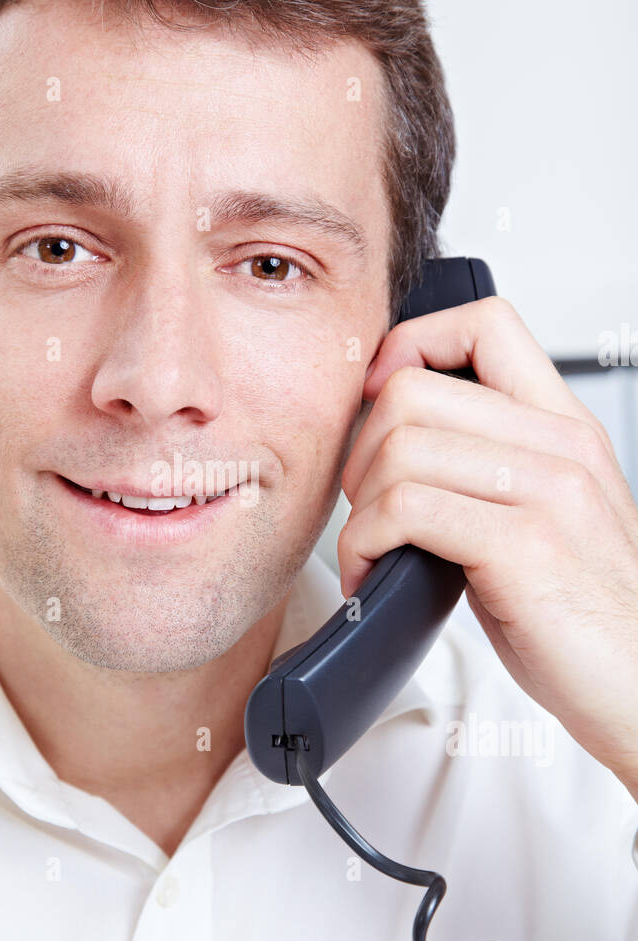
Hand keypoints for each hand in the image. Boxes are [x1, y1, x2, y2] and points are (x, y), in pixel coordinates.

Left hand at [338, 296, 637, 798]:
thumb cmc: (581, 616)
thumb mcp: (543, 517)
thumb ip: (487, 467)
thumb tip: (392, 448)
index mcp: (564, 429)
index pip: (484, 323)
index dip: (410, 346)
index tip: (381, 400)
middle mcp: (560, 446)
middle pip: (413, 390)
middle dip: (362, 450)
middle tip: (369, 506)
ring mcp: (547, 492)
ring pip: (400, 447)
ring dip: (359, 508)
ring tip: (373, 550)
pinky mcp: (524, 545)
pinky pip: (405, 508)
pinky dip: (364, 546)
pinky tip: (374, 577)